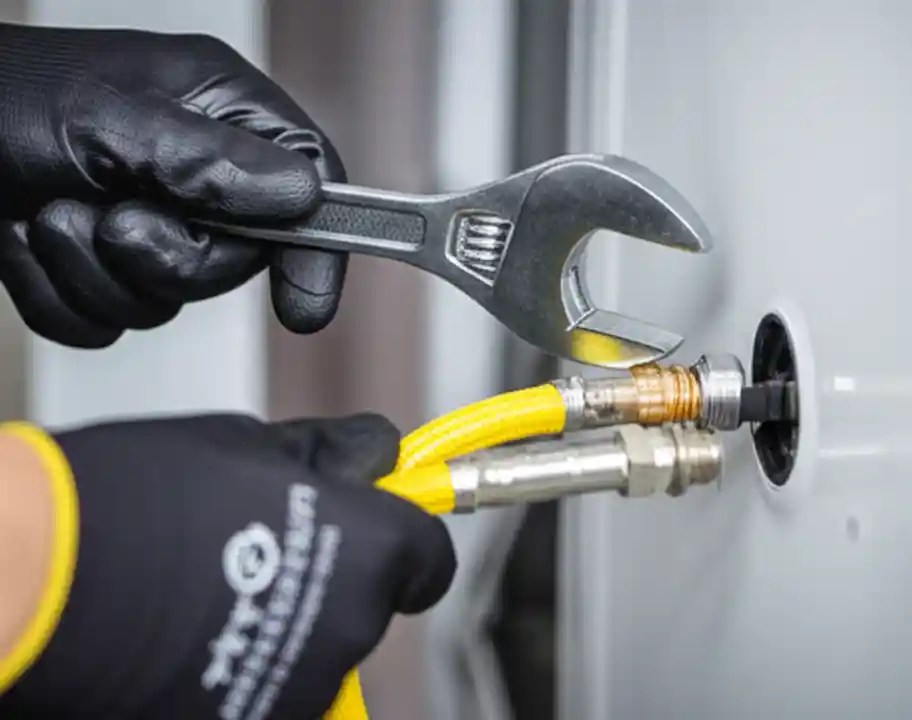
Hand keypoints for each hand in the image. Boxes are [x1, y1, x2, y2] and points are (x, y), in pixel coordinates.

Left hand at [0, 23, 347, 346]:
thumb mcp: (109, 123)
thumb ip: (213, 164)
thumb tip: (303, 195)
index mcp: (215, 112)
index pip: (309, 181)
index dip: (319, 246)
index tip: (304, 306)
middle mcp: (191, 167)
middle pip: (237, 259)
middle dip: (169, 259)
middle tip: (116, 224)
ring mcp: (145, 219)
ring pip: (167, 300)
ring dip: (98, 276)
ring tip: (49, 216)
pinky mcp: (96, 266)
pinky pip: (107, 322)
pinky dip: (59, 296)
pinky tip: (26, 242)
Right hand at [0, 414, 454, 718]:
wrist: (33, 578)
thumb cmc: (133, 501)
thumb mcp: (245, 444)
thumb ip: (327, 457)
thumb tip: (374, 457)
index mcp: (368, 550)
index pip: (428, 560)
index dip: (401, 545)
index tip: (376, 538)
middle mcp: (351, 628)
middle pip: (368, 606)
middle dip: (330, 581)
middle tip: (257, 552)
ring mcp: (301, 689)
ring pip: (315, 654)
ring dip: (283, 629)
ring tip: (206, 596)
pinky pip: (267, 690)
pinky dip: (244, 670)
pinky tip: (187, 641)